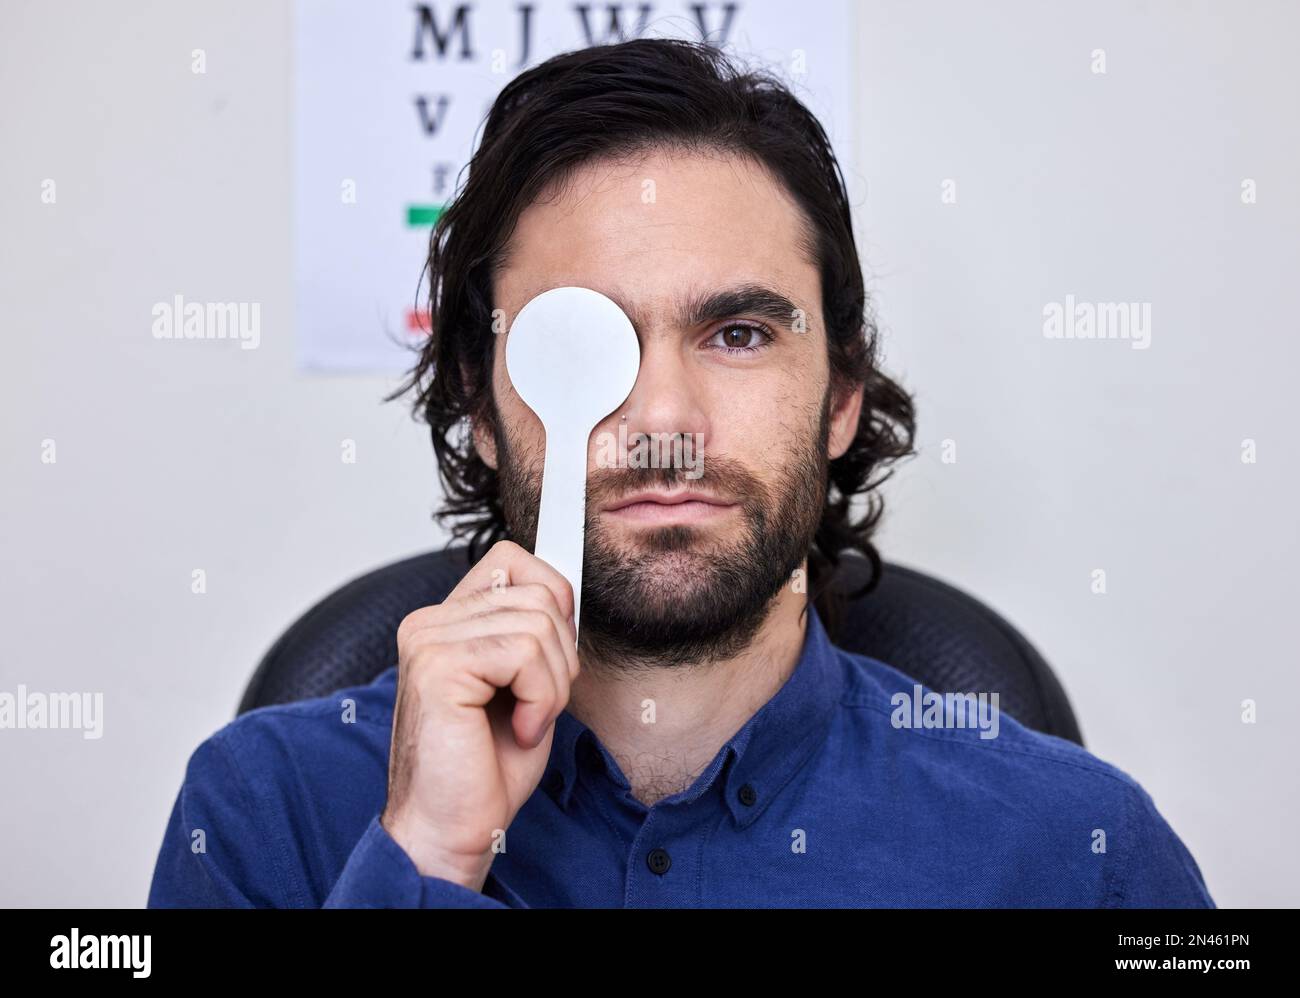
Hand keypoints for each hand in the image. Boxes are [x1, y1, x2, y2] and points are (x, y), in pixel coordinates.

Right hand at [380, 541, 578, 891]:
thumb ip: (533, 633)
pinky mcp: (437, 667)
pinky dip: (540, 698)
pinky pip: (524, 653)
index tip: (552, 658)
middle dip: (561, 656)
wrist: (452, 829)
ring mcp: (428, 640)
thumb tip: (565, 593)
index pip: (514, 561)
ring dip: (552, 684)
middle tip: (537, 706)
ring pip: (538, 624)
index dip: (552, 599)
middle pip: (539, 593)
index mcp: (445, 621)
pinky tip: (518, 730)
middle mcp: (429, 622)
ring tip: (525, 721)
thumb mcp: (524, 684)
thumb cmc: (486, 766)